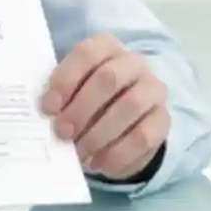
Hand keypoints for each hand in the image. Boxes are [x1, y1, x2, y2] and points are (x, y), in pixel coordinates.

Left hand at [42, 34, 170, 181]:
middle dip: (82, 108)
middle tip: (62, 132)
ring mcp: (153, 90)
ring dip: (99, 132)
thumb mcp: (72, 95)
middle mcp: (133, 63)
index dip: (66, 79)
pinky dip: (118, 153)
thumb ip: (61, 99)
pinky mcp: (162, 119)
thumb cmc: (88, 103)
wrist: (122, 126)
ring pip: (130, 105)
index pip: (87, 53)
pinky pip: (143, 136)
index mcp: (106, 48)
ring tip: (80, 151)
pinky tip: (99, 162)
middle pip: (109, 78)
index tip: (48, 107)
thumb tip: (47, 116)